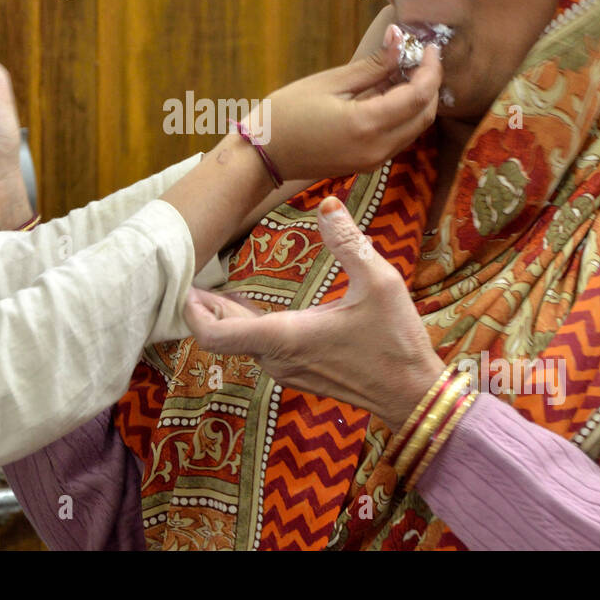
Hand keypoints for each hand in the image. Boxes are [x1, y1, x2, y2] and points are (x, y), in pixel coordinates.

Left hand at [183, 195, 442, 428]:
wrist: (413, 394)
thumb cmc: (397, 341)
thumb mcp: (380, 281)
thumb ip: (349, 242)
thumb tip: (328, 205)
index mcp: (286, 337)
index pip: (215, 336)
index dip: (193, 314)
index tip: (186, 289)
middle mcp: (278, 359)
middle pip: (224, 335)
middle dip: (208, 308)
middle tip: (196, 278)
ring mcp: (288, 370)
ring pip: (243, 343)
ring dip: (229, 317)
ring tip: (219, 288)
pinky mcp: (299, 374)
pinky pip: (261, 349)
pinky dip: (249, 327)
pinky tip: (254, 308)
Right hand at [249, 25, 440, 180]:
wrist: (263, 157)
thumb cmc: (287, 114)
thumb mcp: (329, 82)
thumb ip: (372, 65)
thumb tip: (399, 38)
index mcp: (367, 125)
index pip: (420, 96)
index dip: (431, 69)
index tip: (430, 46)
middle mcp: (378, 149)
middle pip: (425, 115)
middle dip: (431, 85)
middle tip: (421, 57)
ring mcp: (374, 161)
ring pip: (415, 128)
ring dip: (419, 100)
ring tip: (404, 71)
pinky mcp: (368, 164)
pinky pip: (398, 137)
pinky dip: (403, 114)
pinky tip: (388, 92)